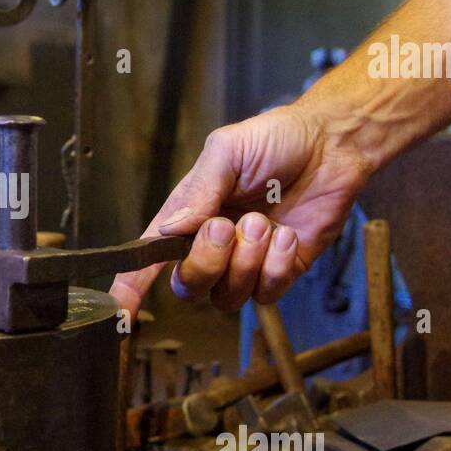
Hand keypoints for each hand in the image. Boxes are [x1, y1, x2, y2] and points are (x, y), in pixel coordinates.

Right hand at [109, 103, 374, 316]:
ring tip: (264, 222)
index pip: (149, 258)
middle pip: (190, 286)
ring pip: (228, 296)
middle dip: (206, 261)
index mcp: (187, 216)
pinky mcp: (282, 271)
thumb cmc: (275, 139)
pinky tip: (288, 234)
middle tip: (227, 224)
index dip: (131, 288)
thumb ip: (199, 192)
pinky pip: (267, 293)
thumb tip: (170, 230)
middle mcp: (212, 245)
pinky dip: (277, 265)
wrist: (331, 144)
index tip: (118, 311)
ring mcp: (247, 262)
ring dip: (246, 260)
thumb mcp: (226, 151)